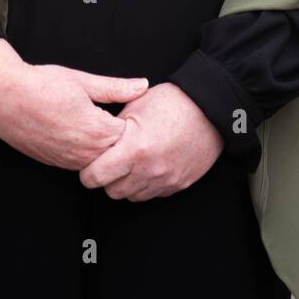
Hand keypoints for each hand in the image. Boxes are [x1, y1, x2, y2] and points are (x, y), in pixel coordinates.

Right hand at [0, 39, 149, 168]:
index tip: (133, 110)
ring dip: (104, 148)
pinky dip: (87, 153)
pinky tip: (81, 134)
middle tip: (120, 117)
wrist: (3, 99)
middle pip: (118, 153)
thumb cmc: (41, 85)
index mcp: (97, 130)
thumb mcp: (82, 80)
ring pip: (99, 162)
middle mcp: (85, 152)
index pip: (130, 136)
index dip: (134, 122)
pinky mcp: (56, 163)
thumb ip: (115, 87)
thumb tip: (142, 85)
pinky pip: (81, 164)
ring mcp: (69, 161)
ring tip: (100, 124)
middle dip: (122, 138)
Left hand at [77, 82, 223, 200]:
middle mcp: (149, 169)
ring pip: (132, 196)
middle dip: (107, 180)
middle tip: (110, 164)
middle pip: (112, 192)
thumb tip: (97, 142)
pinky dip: (146, 185)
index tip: (89, 167)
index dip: (88, 172)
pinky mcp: (178, 185)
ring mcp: (165, 180)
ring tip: (130, 164)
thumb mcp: (135, 107)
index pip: (96, 176)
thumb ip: (113, 129)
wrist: (210, 109)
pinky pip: (153, 194)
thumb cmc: (173, 102)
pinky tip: (148, 167)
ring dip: (127, 184)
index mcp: (134, 148)